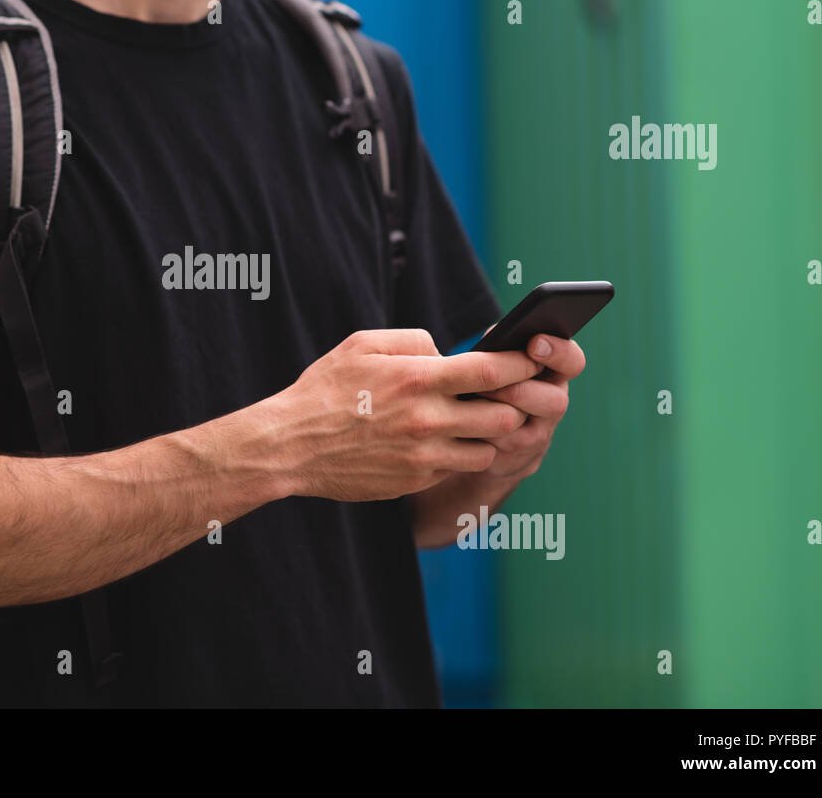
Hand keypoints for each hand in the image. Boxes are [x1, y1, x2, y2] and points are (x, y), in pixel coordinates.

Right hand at [261, 329, 543, 501]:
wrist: (290, 446)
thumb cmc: (324, 389)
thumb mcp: (362, 345)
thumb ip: (412, 341)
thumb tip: (445, 352)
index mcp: (418, 378)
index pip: (492, 371)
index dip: (521, 363)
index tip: (531, 357)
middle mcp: (427, 419)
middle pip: (504, 416)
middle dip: (512, 404)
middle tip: (504, 395)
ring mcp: (423, 455)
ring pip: (487, 450)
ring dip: (488, 435)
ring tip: (472, 421)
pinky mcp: (415, 481)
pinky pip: (456, 469)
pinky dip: (458, 455)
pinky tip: (440, 442)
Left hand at [468, 333, 586, 479]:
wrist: (482, 437)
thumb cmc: (488, 386)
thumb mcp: (495, 363)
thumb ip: (500, 348)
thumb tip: (495, 337)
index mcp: (552, 374)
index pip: (573, 362)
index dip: (559, 352)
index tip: (534, 344)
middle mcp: (552, 405)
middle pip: (554, 402)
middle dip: (518, 391)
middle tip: (488, 384)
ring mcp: (537, 436)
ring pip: (525, 430)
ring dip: (495, 414)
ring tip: (469, 401)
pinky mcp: (515, 459)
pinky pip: (500, 450)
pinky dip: (479, 435)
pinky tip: (462, 424)